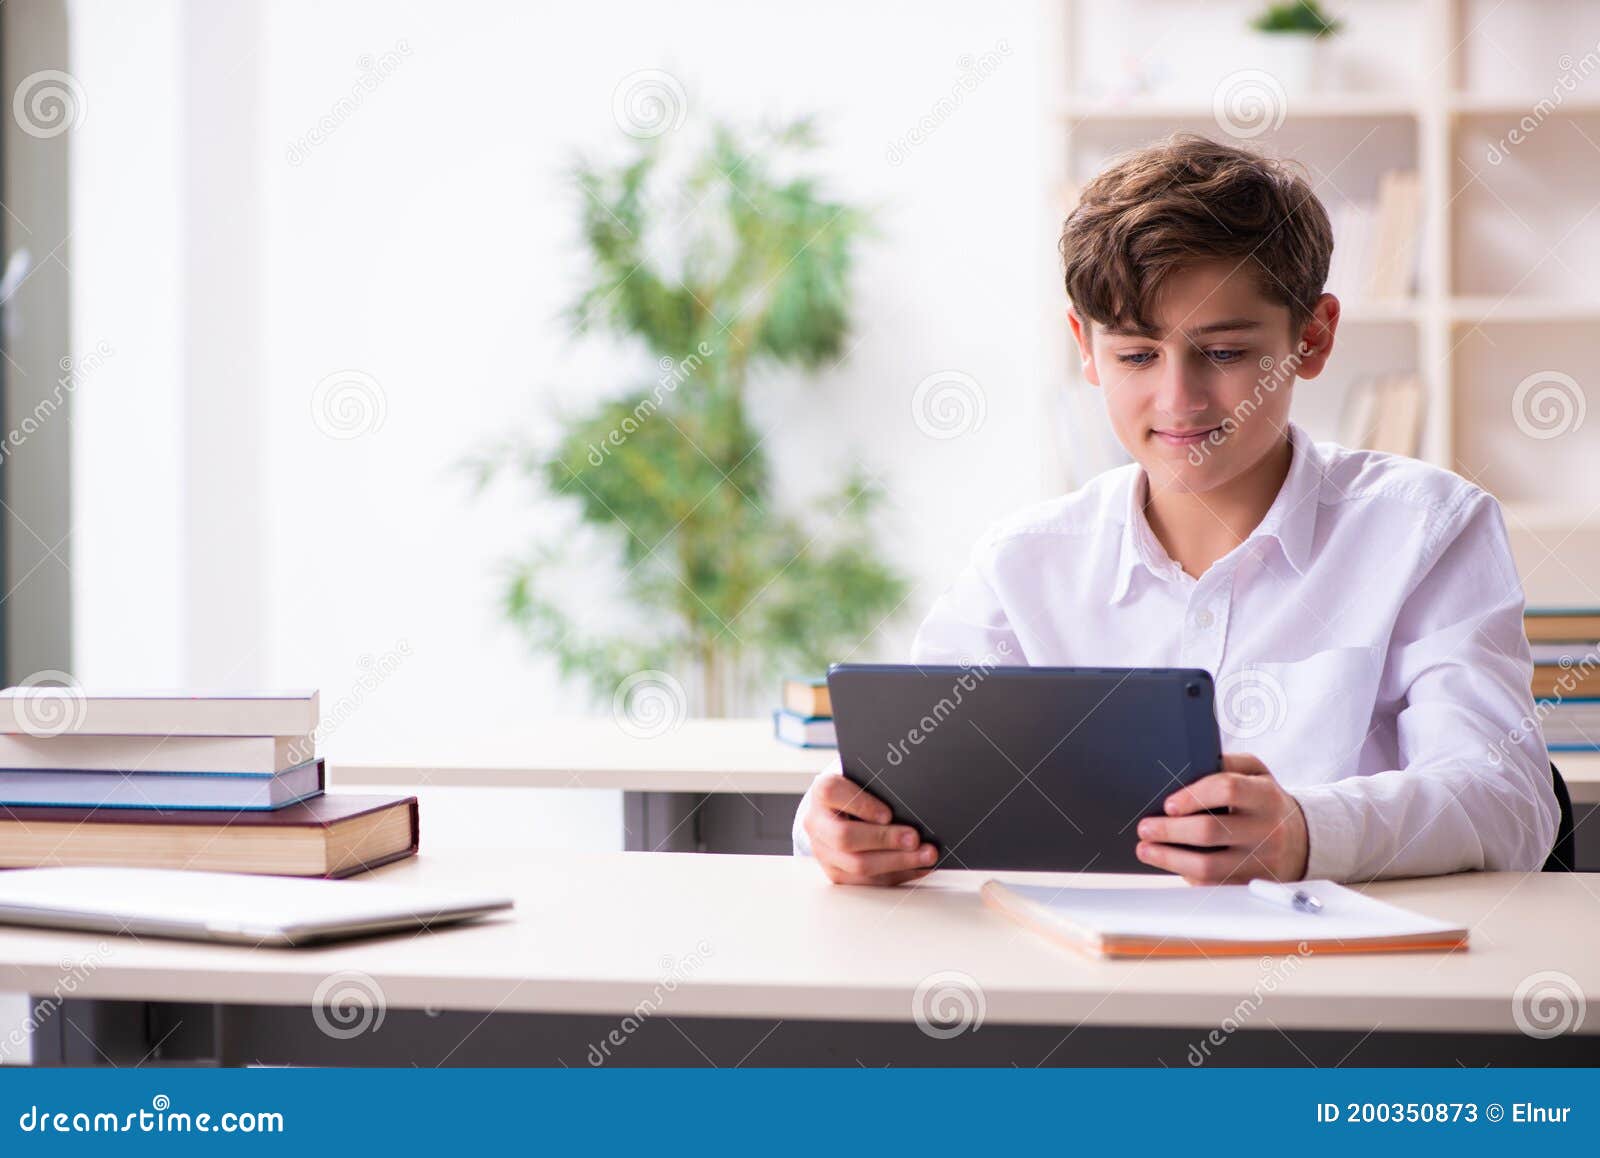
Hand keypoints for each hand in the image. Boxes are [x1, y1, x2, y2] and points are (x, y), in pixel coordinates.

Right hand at [800, 765, 938, 885]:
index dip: (862, 805)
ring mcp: (824, 852)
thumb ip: (881, 789)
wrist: (839, 811)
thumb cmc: (859, 792)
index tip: (888, 814)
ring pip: (857, 865)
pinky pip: (867, 881)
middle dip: (884, 839)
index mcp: (821, 793)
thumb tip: (913, 806)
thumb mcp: (865, 782)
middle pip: (845, 837)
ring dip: (897, 862)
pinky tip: (917, 867)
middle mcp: (817, 823)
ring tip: (925, 856)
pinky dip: (897, 874)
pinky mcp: (836, 873)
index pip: (833, 793)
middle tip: (915, 839)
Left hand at [1133, 753, 1308, 883]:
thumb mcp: (1255, 772)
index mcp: (1266, 796)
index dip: (1193, 796)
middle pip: (1210, 831)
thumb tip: (1187, 766)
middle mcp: (1267, 830)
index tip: (1168, 804)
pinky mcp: (1251, 884)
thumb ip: (1227, 763)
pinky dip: (1185, 874)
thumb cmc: (1264, 801)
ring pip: (1209, 866)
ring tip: (1146, 848)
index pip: (1228, 789)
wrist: (1299, 839)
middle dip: (1170, 830)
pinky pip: (1213, 885)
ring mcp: (1260, 862)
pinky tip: (1169, 863)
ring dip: (1170, 858)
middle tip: (1145, 827)